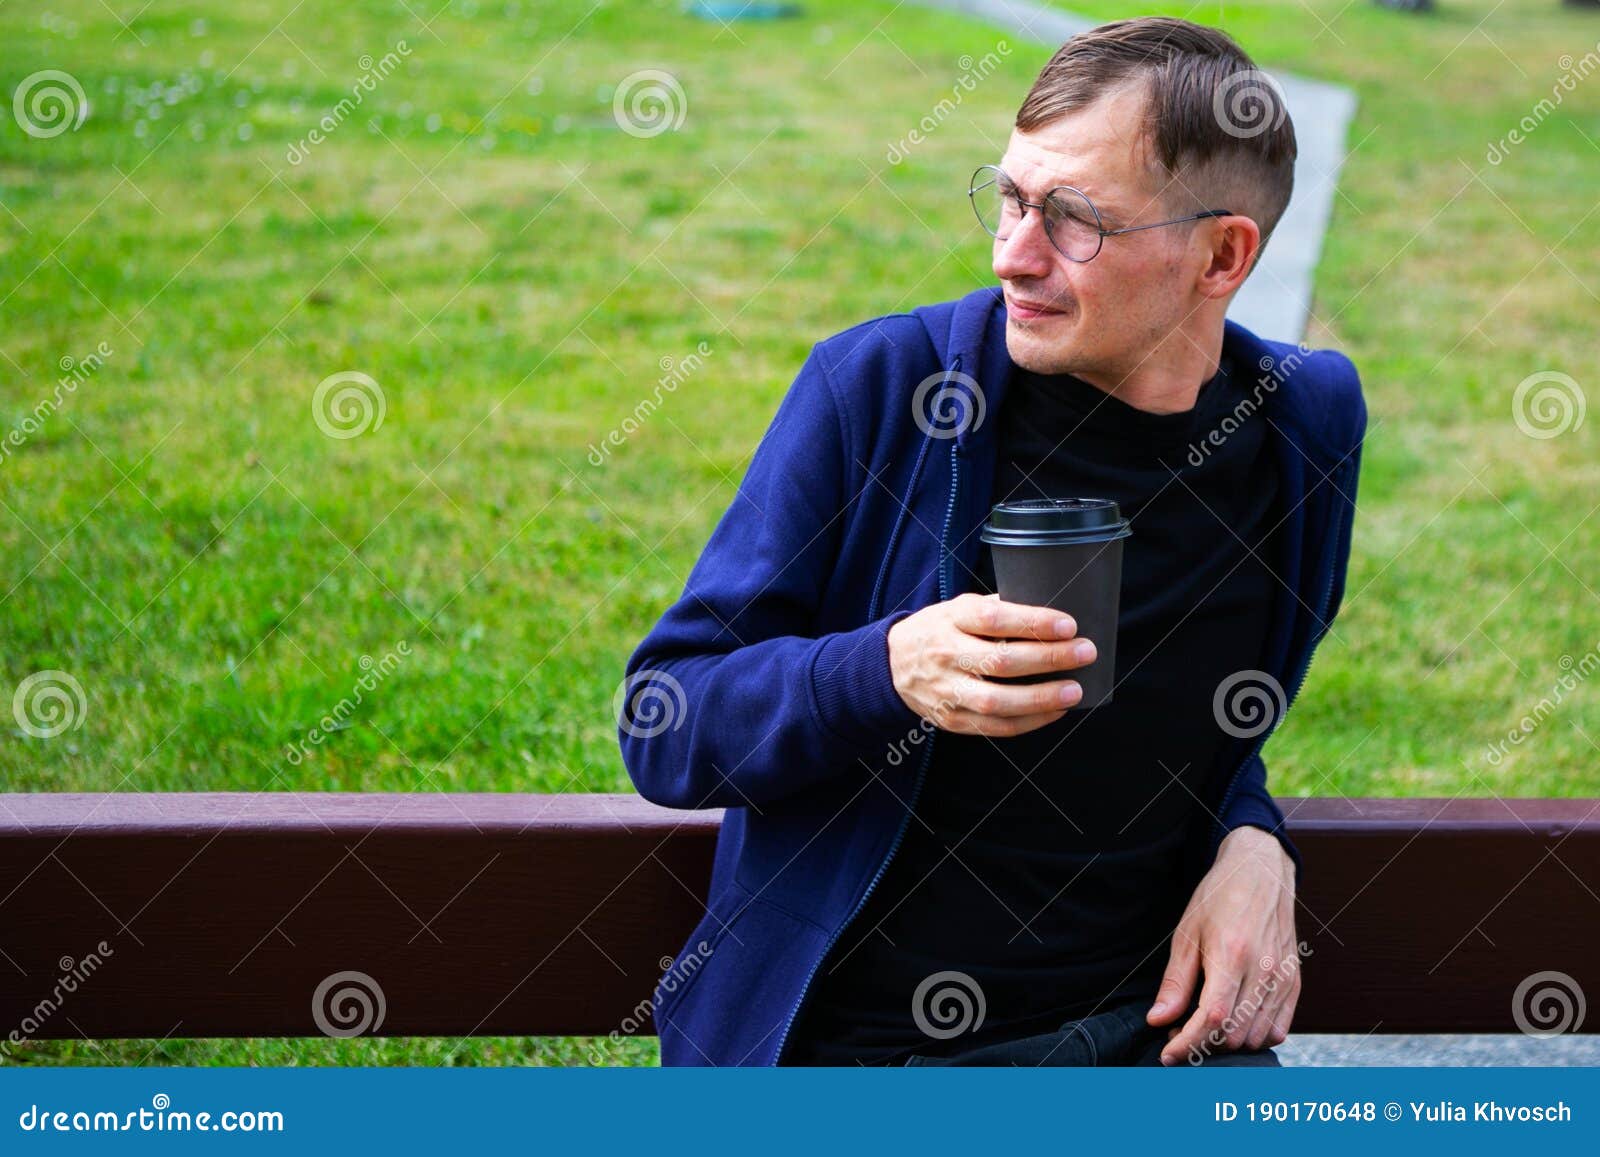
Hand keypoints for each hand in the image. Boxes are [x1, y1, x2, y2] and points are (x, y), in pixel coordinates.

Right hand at [886, 591, 1097, 736]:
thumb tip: (1050, 616)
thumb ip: (997, 610)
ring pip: (997, 701)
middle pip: (1000, 661)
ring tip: (1074, 690)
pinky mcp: (951, 719)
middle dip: (1049, 658)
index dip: (1032, 622)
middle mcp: (946, 655)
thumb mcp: (958, 607)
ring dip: (1041, 698)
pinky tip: (1055, 711)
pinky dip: (1029, 721)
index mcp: (950, 620)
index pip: (993, 620)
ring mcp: (947, 691)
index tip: (1068, 624)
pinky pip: (995, 727)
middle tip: (1085, 652)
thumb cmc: (938, 630)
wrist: (891, 664)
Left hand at [1145, 825, 1300, 1064]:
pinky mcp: (1295, 981)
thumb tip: (1158, 1020)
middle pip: (1233, 1035)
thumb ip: (1175, 982)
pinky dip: (1255, 1035)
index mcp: (1231, 954)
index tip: (1168, 1055)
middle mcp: (1263, 970)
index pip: (1211, 1019)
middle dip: (1202, 1042)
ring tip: (1205, 1022)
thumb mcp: (1186, 933)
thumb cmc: (1220, 897)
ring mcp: (1283, 977)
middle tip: (1180, 1028)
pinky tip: (1235, 1020)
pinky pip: (1279, 1029)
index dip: (1188, 1044)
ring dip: (1227, 1042)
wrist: (1260, 872)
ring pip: (1256, 1037)